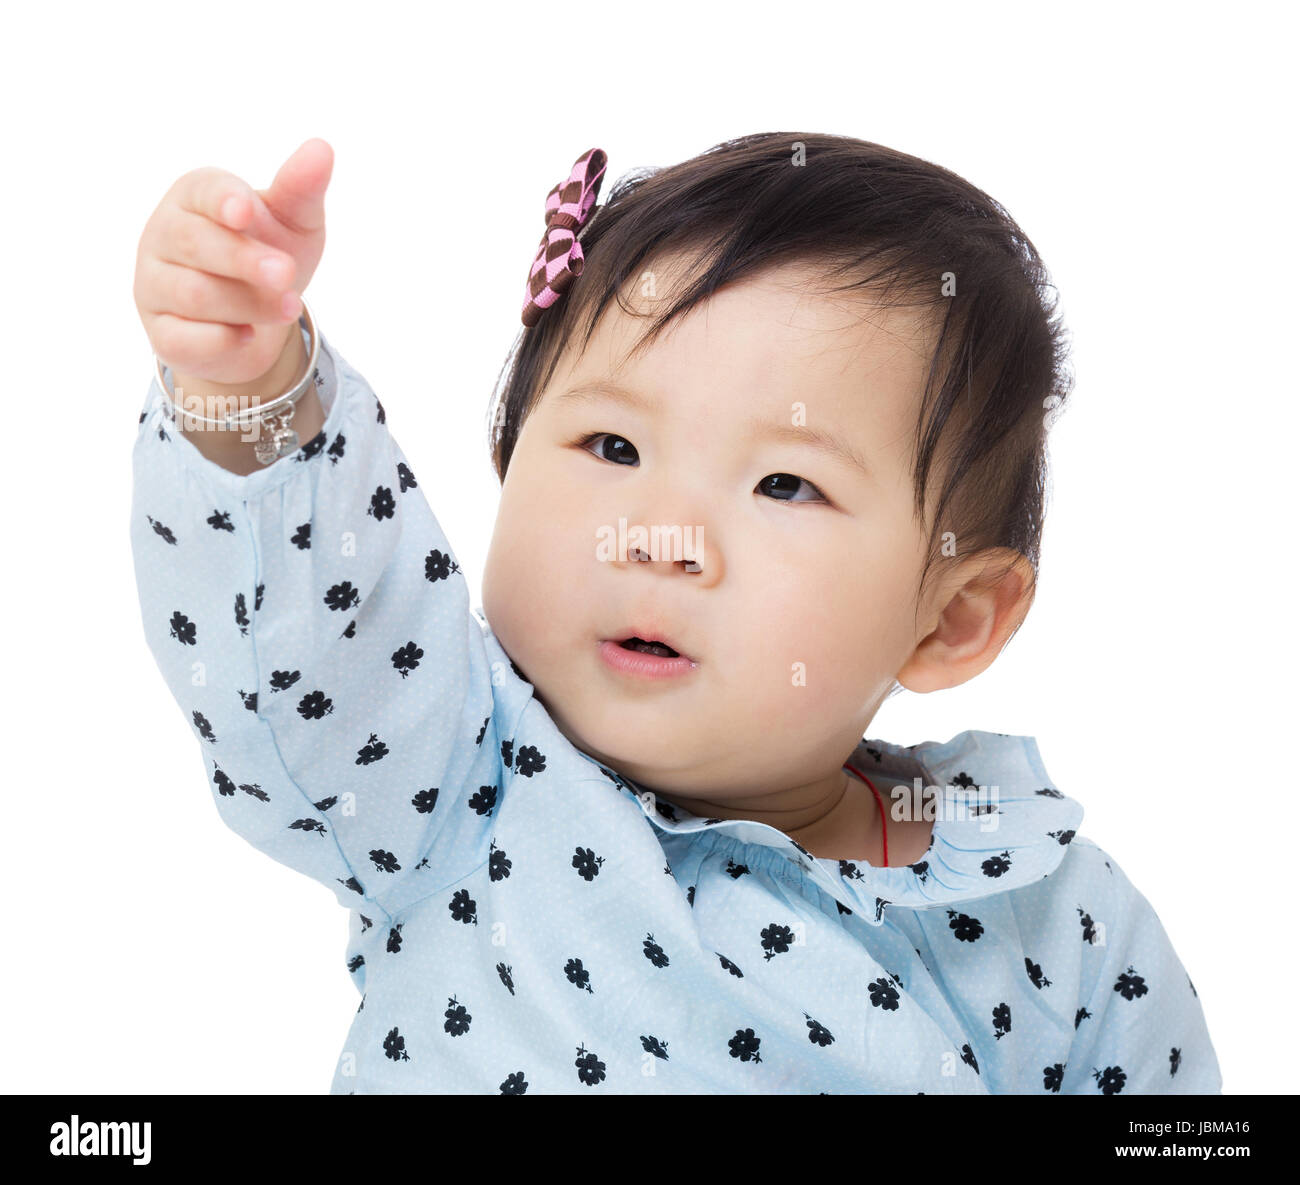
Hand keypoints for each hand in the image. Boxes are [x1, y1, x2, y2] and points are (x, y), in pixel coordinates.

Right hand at [134, 138, 333, 386]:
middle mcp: (164, 235)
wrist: (256, 323)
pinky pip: (187, 338)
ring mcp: (155, 285)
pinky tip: (248, 335)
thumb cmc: (269, 254)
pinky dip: (223, 340)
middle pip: (197, 245)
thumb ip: (301, 189)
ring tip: (290, 307)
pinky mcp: (162, 333)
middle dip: (244, 260)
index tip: (245, 211)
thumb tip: (322, 148)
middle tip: (284, 272)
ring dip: (249, 304)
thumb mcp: (293, 223)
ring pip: (195, 295)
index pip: (201, 192)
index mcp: (195, 197)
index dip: (222, 200)